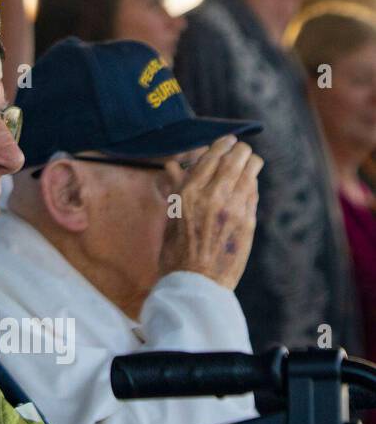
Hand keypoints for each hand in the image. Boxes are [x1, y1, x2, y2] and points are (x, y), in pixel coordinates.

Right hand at [158, 135, 261, 289]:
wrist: (195, 282)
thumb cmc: (176, 251)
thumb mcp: (170, 216)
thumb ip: (176, 188)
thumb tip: (174, 166)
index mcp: (188, 192)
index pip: (211, 156)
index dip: (222, 144)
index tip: (227, 140)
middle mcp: (212, 195)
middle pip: (236, 157)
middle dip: (240, 150)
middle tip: (240, 149)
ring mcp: (233, 207)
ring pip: (251, 170)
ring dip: (250, 163)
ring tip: (248, 163)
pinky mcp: (248, 220)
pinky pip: (253, 191)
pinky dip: (251, 184)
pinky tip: (247, 185)